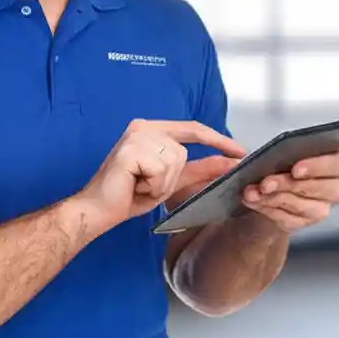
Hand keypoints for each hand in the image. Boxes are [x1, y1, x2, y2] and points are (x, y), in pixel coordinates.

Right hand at [76, 120, 246, 231]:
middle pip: (183, 151)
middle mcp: (144, 127)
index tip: (240, 151)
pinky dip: (152, 186)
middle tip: (146, 186)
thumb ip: (200, 169)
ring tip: (140, 186)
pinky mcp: (130, 150)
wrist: (98, 210)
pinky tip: (135, 187)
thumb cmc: (130, 195)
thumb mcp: (172, 180)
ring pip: (174, 161)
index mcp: (153, 129)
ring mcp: (136, 136)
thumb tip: (230, 163)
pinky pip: (161, 171)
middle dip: (171, 177)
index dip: (219, 140)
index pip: (194, 129)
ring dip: (161, 184)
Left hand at [241, 152, 338, 233]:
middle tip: (265, 183)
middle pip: (320, 189)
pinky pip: (287, 219)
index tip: (295, 170)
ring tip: (251, 192)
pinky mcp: (303, 223)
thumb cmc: (285, 159)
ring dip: (273, 199)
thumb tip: (274, 155)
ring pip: (302, 207)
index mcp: (338, 163)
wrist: (272, 184)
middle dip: (289, 185)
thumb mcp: (287, 150)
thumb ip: (287, 150)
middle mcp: (336, 189)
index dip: (319, 167)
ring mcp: (321, 209)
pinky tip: (253, 200)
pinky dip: (266, 208)